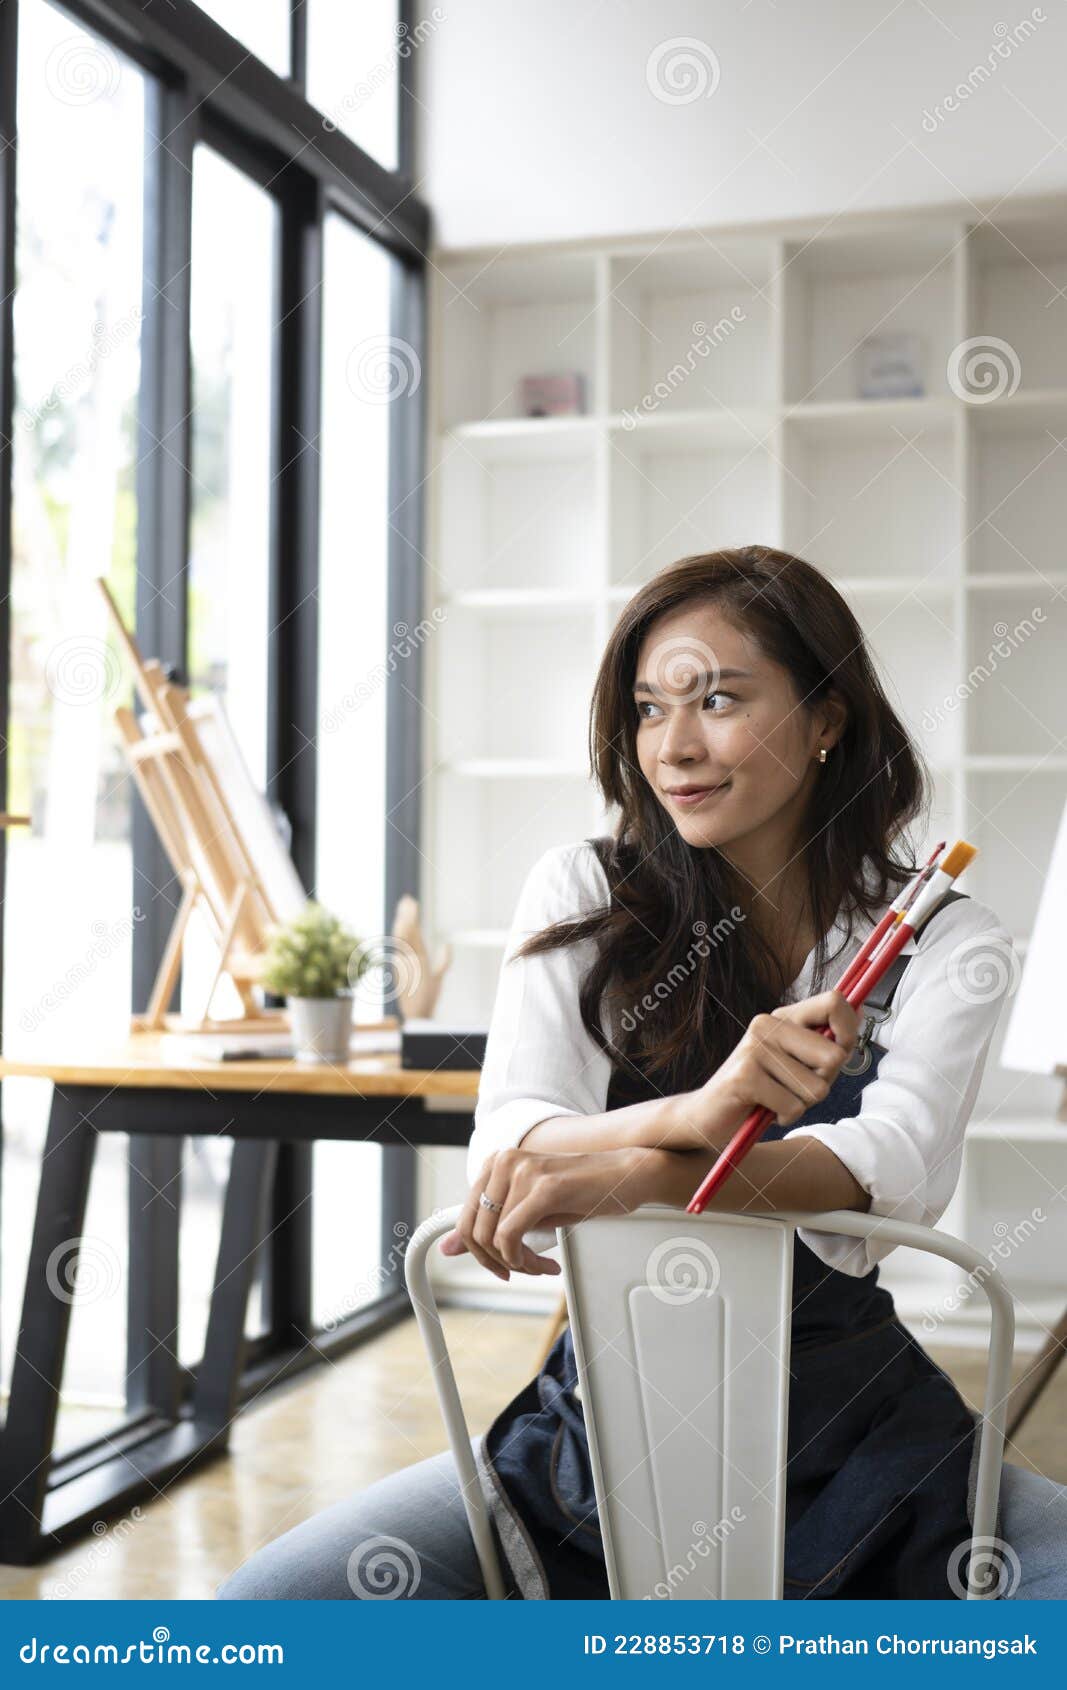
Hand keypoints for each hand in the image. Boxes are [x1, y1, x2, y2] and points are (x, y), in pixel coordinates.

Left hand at [437, 1144, 660, 1279]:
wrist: (629, 1174)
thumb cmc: (585, 1191)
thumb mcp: (531, 1209)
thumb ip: (490, 1225)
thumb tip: (447, 1248)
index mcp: (496, 1163)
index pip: (465, 1218)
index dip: (479, 1252)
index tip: (501, 1266)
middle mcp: (504, 1161)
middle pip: (474, 1230)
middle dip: (496, 1262)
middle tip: (525, 1271)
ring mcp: (522, 1171)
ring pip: (494, 1237)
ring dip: (519, 1263)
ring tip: (542, 1266)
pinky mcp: (543, 1188)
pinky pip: (511, 1235)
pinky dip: (523, 1259)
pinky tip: (545, 1263)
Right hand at [677, 988, 860, 1146]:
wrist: (707, 1114)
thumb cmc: (762, 1089)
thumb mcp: (796, 1059)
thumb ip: (826, 1037)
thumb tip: (861, 1006)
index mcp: (782, 1016)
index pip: (834, 1002)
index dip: (848, 1032)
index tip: (835, 1054)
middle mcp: (767, 1025)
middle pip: (834, 1054)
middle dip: (824, 1081)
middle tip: (795, 1086)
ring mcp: (754, 1049)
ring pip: (817, 1088)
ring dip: (801, 1103)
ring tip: (776, 1098)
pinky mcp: (744, 1077)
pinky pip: (793, 1107)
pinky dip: (785, 1116)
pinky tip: (765, 1109)